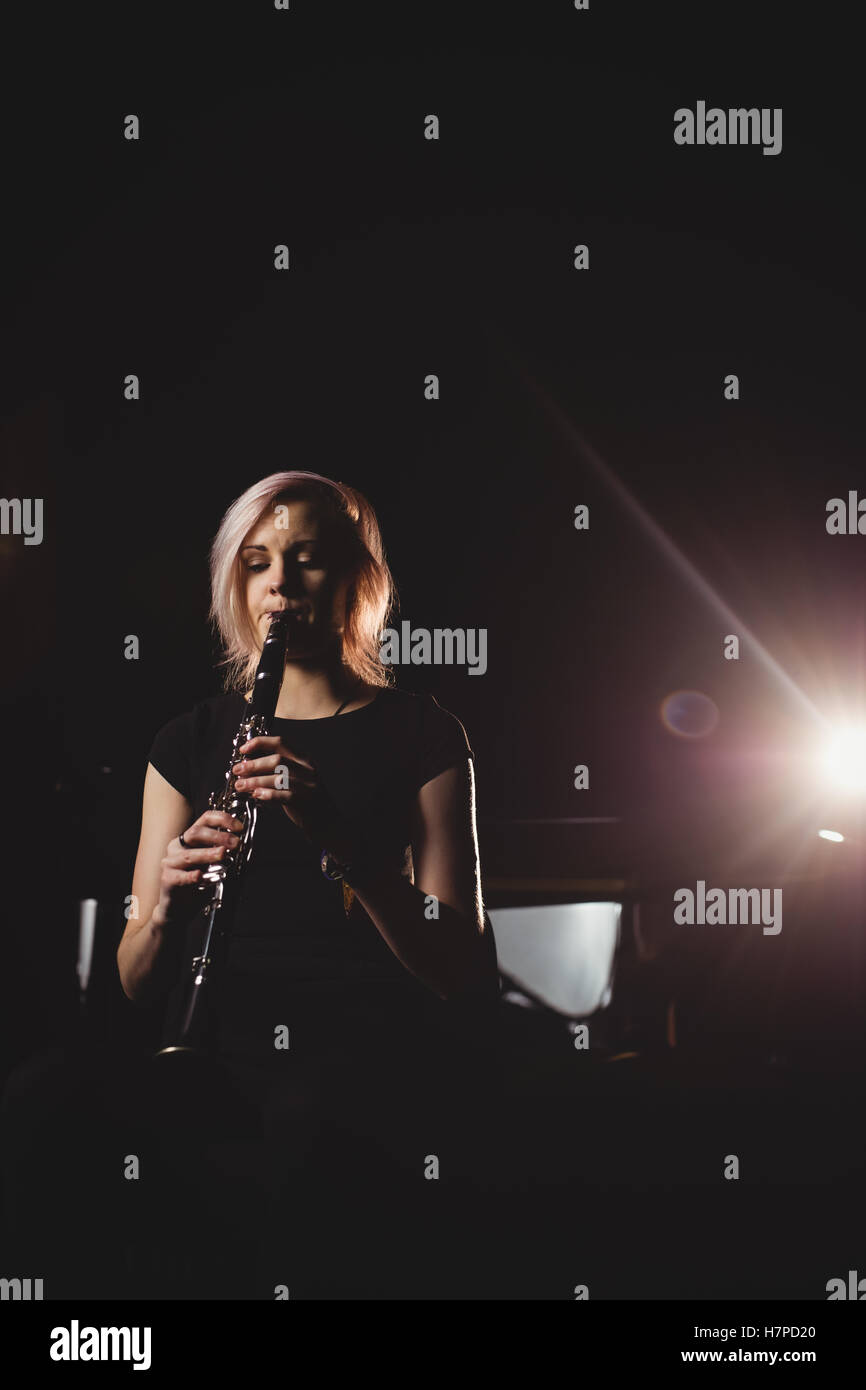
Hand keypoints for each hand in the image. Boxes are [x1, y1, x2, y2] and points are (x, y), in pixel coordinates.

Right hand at [153, 810, 243, 929]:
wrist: (179, 909)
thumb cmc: (198, 884)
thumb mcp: (215, 866)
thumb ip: (225, 855)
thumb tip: (246, 848)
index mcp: (190, 838)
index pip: (205, 819)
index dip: (223, 819)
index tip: (239, 828)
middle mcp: (178, 846)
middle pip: (196, 833)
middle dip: (218, 836)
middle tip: (235, 844)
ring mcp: (170, 862)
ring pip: (188, 855)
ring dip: (207, 854)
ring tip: (222, 855)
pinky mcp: (168, 879)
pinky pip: (180, 876)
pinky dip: (191, 876)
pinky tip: (199, 876)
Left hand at [232, 736, 355, 859]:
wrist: (329, 823)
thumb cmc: (307, 802)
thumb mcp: (295, 780)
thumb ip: (277, 771)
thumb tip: (249, 765)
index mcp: (304, 760)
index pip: (280, 743)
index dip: (260, 742)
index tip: (244, 749)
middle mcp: (308, 769)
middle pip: (277, 760)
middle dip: (253, 764)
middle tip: (238, 770)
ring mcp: (309, 785)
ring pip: (278, 778)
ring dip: (255, 781)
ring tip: (241, 785)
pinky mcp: (306, 801)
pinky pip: (284, 795)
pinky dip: (267, 794)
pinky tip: (256, 795)